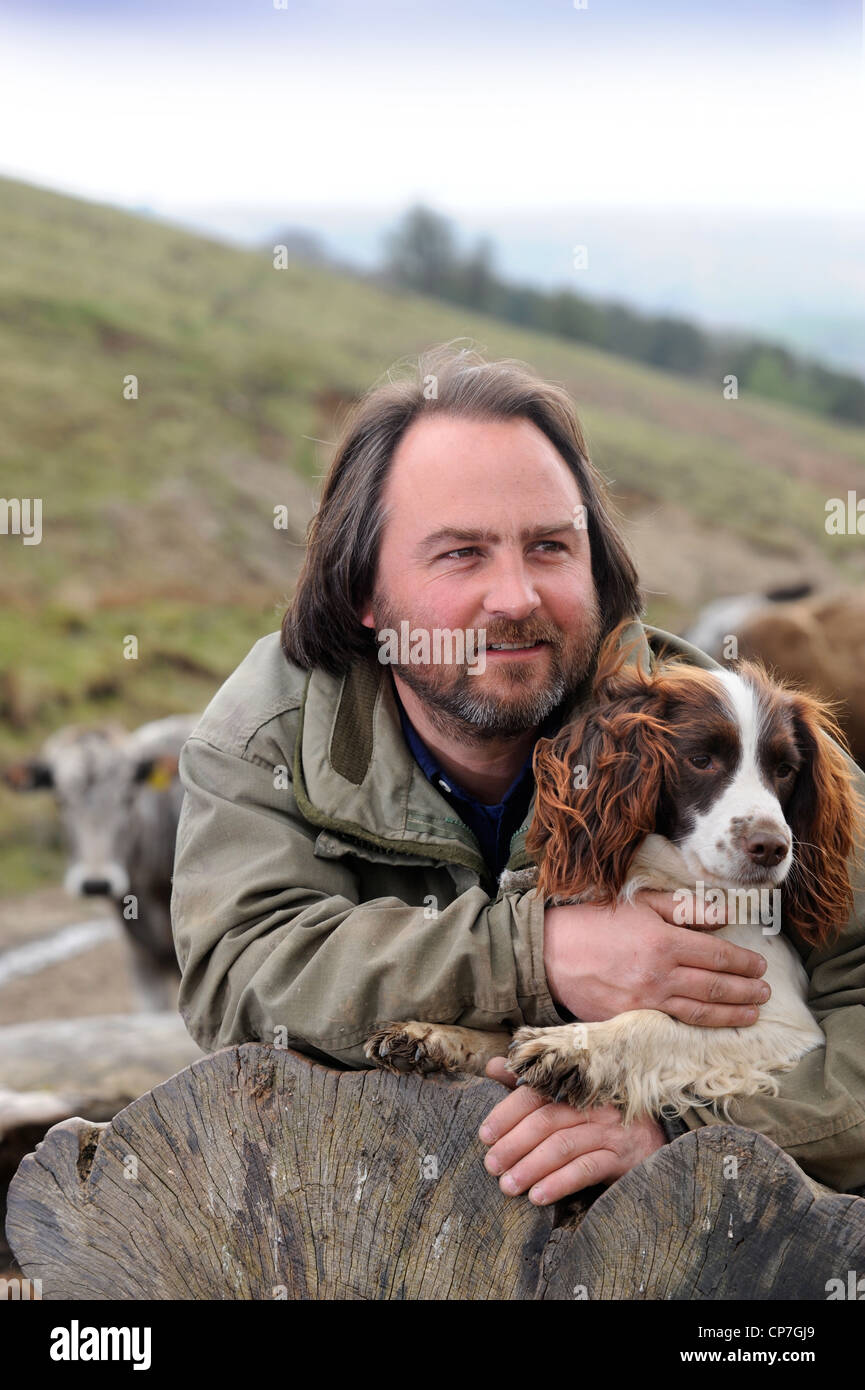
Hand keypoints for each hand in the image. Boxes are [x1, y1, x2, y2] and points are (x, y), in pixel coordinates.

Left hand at [478, 1058, 664, 1202]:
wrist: (656, 1136)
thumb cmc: (601, 1116)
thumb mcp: (568, 1095)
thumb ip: (531, 1083)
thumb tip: (494, 1066)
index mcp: (576, 1086)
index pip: (536, 1095)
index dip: (507, 1113)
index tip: (485, 1135)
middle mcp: (593, 1104)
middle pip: (546, 1121)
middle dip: (513, 1144)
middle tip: (491, 1165)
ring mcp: (609, 1131)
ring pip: (562, 1146)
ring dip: (530, 1167)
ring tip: (507, 1186)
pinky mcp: (622, 1158)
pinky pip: (586, 1169)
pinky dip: (559, 1183)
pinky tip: (538, 1196)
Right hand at [544, 889, 769, 1026]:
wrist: (550, 952)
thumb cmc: (596, 921)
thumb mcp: (640, 903)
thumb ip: (684, 909)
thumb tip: (724, 916)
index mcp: (663, 942)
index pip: (717, 956)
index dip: (743, 963)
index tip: (759, 966)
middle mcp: (659, 976)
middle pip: (715, 988)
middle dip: (745, 992)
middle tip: (765, 993)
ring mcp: (645, 1002)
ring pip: (700, 1013)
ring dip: (731, 1015)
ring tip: (751, 1014)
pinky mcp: (631, 1020)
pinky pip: (672, 1025)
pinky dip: (699, 1028)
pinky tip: (714, 1026)